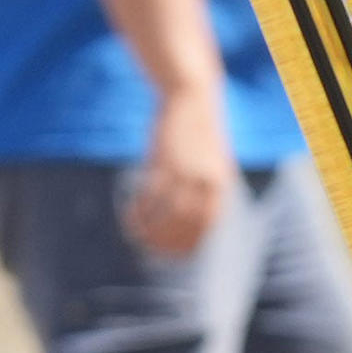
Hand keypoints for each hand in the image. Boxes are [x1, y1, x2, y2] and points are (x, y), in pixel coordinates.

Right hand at [123, 80, 233, 257]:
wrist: (193, 98)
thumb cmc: (200, 133)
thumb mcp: (213, 162)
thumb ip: (207, 188)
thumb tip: (196, 217)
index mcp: (221, 185)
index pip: (208, 226)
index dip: (189, 245)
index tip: (172, 255)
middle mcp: (207, 182)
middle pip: (186, 226)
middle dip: (165, 242)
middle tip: (148, 248)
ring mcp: (185, 172)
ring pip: (165, 214)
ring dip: (148, 229)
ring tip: (135, 233)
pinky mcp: (163, 162)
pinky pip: (149, 196)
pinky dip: (139, 209)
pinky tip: (130, 213)